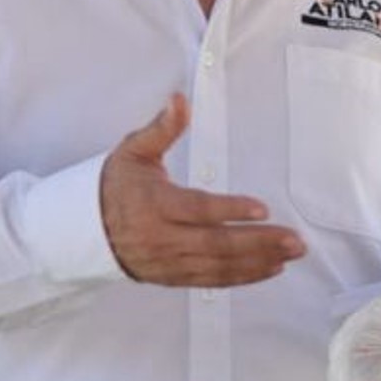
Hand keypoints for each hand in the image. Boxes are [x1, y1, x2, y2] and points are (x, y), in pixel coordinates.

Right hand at [102, 94, 306, 286]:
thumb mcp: (134, 151)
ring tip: (291, 254)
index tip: (262, 209)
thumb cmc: (114, 186)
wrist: (86, 230)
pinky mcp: (174, 277)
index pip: (197, 209)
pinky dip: (244, 277)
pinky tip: (270, 268)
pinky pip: (213, 281)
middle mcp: (162, 238)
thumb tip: (179, 100)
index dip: (230, 209)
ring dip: (259, 261)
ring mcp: (169, 262)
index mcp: (154, 205)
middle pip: (216, 243)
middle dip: (259, 242)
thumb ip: (162, 128)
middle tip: (294, 239)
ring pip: (219, 265)